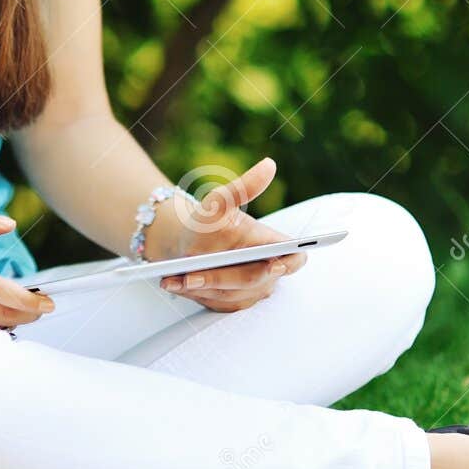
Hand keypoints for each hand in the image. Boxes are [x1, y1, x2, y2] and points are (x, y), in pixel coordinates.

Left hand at [158, 157, 306, 312]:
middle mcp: (267, 272)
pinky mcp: (232, 303)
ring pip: (233, 294)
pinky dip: (196, 294)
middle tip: (196, 274)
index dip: (289, 262)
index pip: (294, 259)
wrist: (185, 242)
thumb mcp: (220, 201)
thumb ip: (245, 187)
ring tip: (179, 277)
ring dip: (205, 286)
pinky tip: (174, 283)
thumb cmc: (208, 220)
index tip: (273, 262)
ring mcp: (251, 291)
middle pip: (255, 279)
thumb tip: (269, 164)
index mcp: (273, 246)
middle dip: (226, 276)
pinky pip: (217, 302)